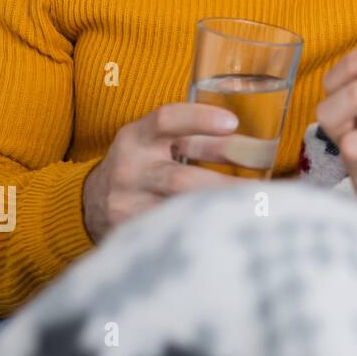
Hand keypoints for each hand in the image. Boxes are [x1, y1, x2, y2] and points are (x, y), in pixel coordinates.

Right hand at [83, 103, 247, 243]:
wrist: (90, 203)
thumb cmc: (143, 164)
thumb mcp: (161, 143)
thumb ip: (202, 141)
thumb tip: (254, 146)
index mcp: (136, 138)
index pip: (165, 121)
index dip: (198, 119)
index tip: (232, 122)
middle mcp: (129, 171)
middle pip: (180, 180)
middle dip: (225, 186)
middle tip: (265, 192)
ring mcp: (127, 207)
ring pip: (178, 214)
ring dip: (219, 215)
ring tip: (257, 217)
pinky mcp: (130, 236)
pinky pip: (171, 235)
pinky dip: (203, 234)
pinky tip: (231, 236)